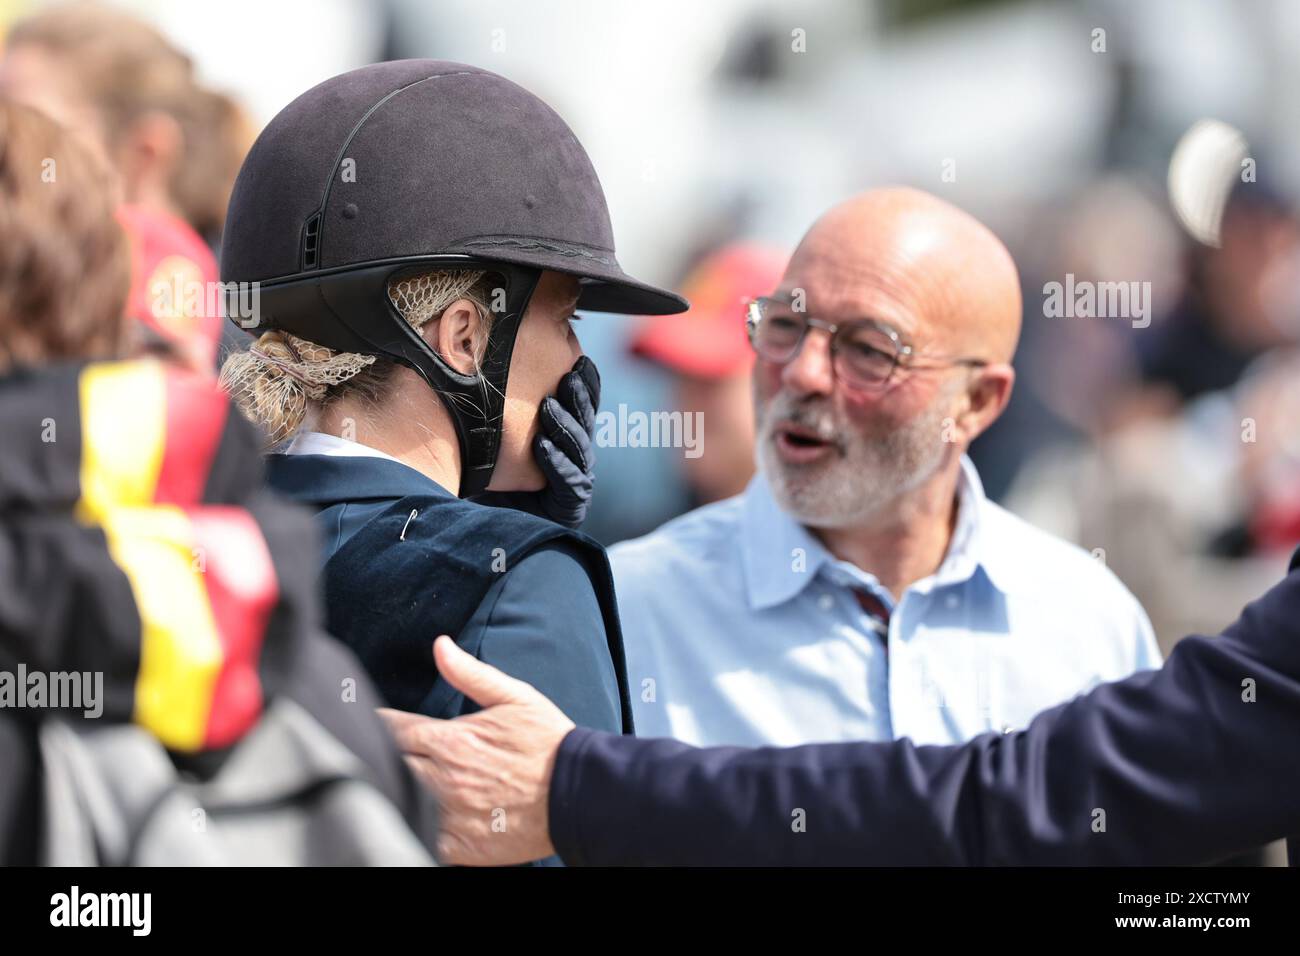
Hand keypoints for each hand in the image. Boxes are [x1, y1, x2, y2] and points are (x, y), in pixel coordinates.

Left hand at [378, 636, 575, 865]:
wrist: (578, 792)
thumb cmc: (547, 742)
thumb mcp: (514, 697)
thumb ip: (470, 673)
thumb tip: (440, 646)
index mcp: (451, 741)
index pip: (393, 728)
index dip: (376, 723)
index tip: (365, 718)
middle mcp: (444, 779)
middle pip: (389, 765)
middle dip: (382, 756)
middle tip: (376, 751)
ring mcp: (450, 815)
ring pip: (400, 801)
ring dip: (394, 790)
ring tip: (393, 783)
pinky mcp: (460, 846)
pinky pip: (421, 839)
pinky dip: (414, 828)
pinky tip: (414, 819)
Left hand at [472, 355, 599, 527]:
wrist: (481, 518)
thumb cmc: (490, 470)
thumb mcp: (501, 429)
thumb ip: (511, 402)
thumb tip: (506, 355)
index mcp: (568, 437)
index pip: (584, 407)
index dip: (587, 384)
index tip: (580, 359)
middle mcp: (577, 458)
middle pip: (586, 424)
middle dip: (579, 400)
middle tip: (568, 377)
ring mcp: (576, 482)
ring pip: (580, 450)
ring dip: (565, 426)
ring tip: (549, 406)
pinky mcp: (571, 506)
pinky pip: (570, 481)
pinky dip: (555, 462)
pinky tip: (542, 445)